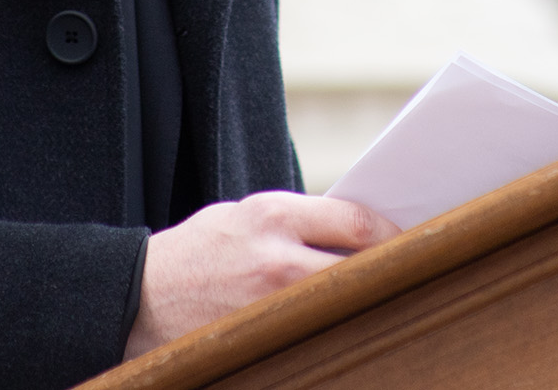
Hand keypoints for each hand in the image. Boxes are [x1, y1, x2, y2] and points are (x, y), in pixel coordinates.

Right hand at [123, 191, 398, 358]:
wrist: (137, 300)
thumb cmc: (198, 253)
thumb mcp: (243, 215)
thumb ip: (299, 220)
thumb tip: (362, 234)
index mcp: (271, 215)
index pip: (358, 221)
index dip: (393, 233)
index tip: (413, 239)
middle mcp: (276, 261)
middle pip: (363, 268)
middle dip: (393, 272)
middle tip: (420, 277)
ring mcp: (271, 309)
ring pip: (347, 306)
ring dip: (372, 305)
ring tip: (392, 305)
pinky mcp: (265, 342)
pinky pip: (321, 338)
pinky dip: (340, 333)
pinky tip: (352, 332)